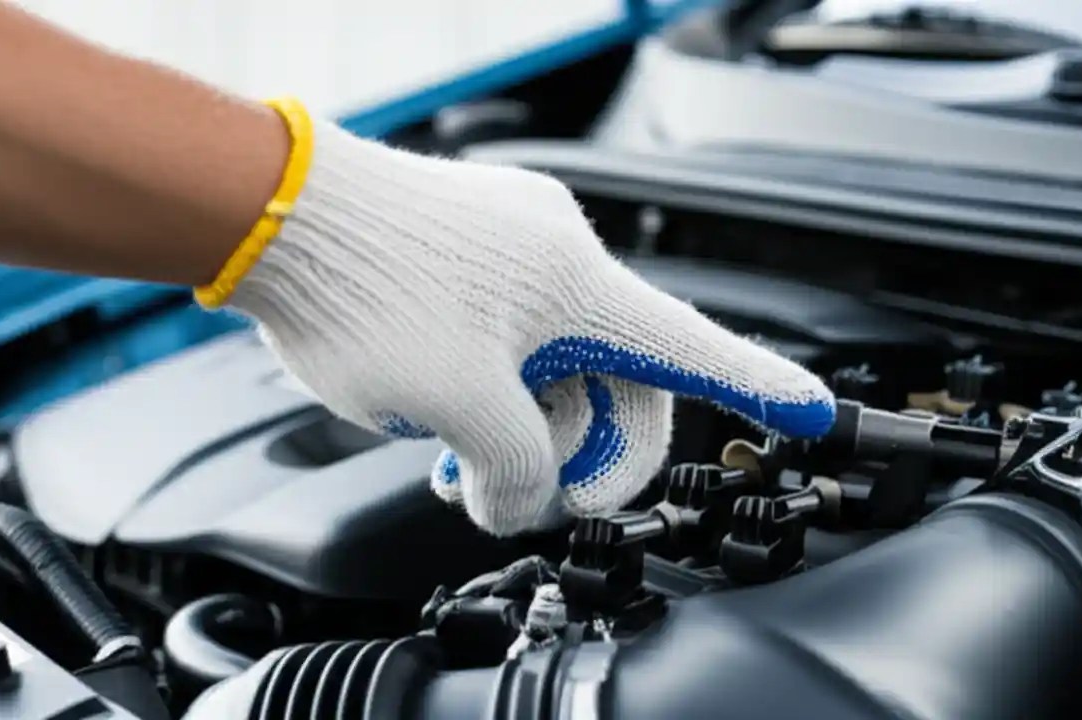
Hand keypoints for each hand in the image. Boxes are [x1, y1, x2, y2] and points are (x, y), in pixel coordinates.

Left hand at [231, 122, 834, 535]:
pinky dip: (491, 393)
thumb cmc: (360, 283)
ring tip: (454, 467)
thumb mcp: (454, 407)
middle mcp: (558, 261)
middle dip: (581, 453)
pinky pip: (511, 340)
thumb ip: (516, 468)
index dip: (760, 388)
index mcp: (578, 286)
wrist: (269, 209)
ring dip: (520, 430)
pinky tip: (438, 418)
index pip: (693, 349)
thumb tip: (523, 497)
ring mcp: (512, 256)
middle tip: (523, 501)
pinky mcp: (469, 260)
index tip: (812, 411)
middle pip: (618, 380)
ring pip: (555, 369)